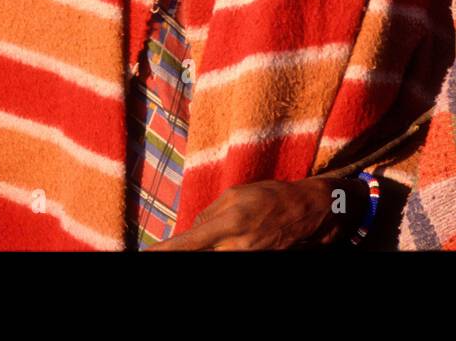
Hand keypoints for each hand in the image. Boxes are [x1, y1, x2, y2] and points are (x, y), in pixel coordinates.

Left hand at [146, 177, 359, 250]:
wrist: (309, 210)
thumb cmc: (272, 196)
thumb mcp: (237, 194)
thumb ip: (210, 214)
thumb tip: (192, 231)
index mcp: (228, 223)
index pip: (186, 244)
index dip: (164, 252)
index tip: (146, 255)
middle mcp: (235, 246)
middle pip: (197, 253)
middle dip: (186, 248)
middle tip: (187, 239)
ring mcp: (246, 256)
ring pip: (212, 255)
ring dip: (208, 245)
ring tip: (226, 230)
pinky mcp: (255, 261)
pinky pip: (228, 255)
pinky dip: (222, 247)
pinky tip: (230, 239)